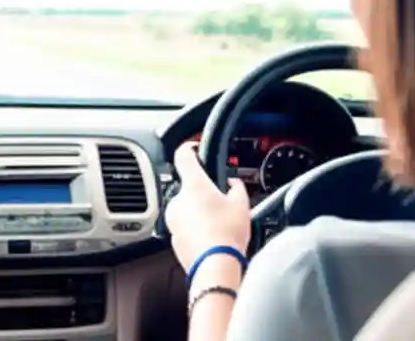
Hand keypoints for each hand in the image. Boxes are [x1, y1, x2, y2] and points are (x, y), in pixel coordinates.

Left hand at [164, 142, 250, 279]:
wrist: (214, 266)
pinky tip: (211, 237)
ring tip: (219, 224)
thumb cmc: (227, 234)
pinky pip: (185, 227)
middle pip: (188, 187)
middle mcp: (178, 200)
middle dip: (202, 192)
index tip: (194, 149)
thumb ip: (236, 187)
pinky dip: (195, 229)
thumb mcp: (241, 204)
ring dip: (198, 212)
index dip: (189, 148)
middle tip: (221, 202)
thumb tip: (233, 184)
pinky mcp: (173, 238)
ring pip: (186, 208)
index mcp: (194, 185)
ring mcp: (173, 220)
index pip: (183, 156)